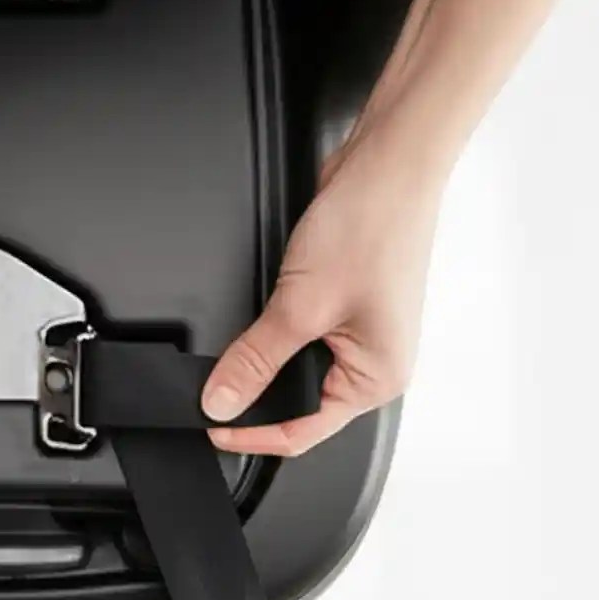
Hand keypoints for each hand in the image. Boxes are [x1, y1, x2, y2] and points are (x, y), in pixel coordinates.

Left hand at [201, 132, 444, 456]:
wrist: (388, 164)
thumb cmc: (372, 227)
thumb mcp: (300, 306)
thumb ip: (255, 360)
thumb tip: (221, 400)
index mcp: (377, 378)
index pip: (302, 430)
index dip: (251, 435)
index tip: (211, 427)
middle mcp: (374, 361)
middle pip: (298, 403)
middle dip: (254, 399)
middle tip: (209, 392)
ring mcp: (359, 331)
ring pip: (295, 368)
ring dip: (262, 363)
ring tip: (231, 354)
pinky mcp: (342, 302)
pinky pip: (299, 335)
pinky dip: (271, 334)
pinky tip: (257, 320)